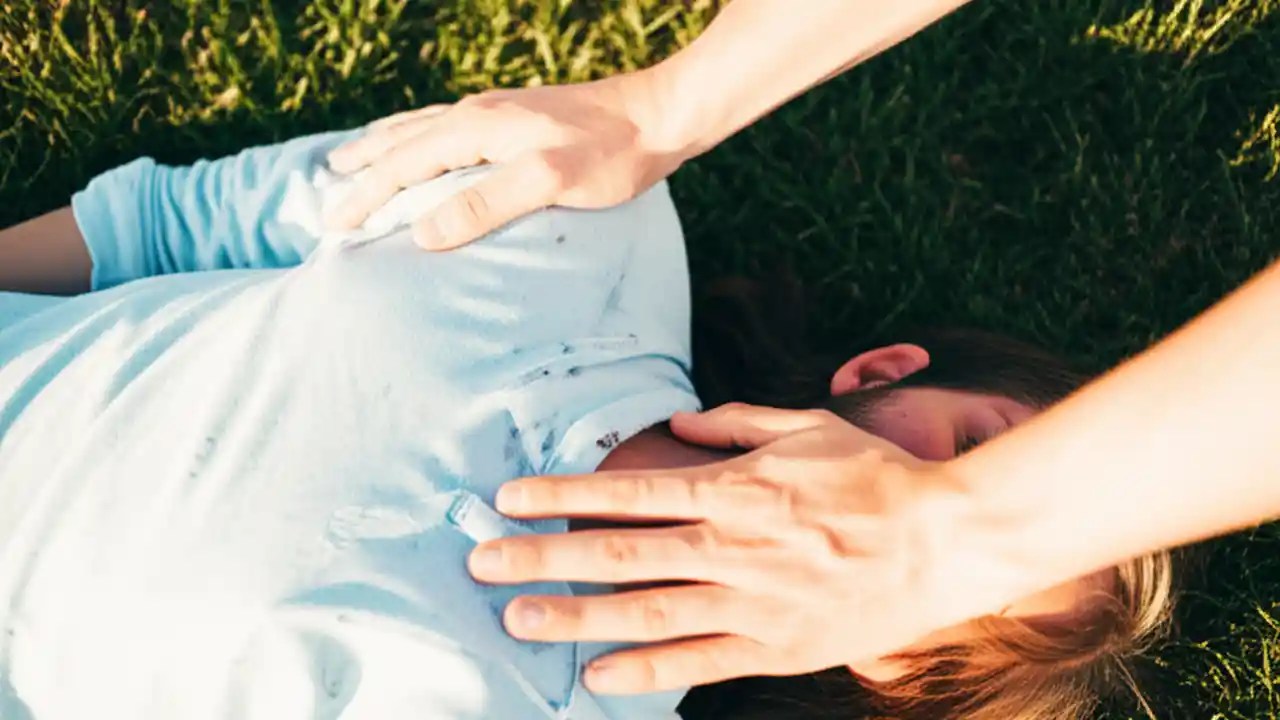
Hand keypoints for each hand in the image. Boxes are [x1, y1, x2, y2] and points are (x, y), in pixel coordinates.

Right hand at [325, 72, 685, 249]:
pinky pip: (446, 124)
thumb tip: (422, 232)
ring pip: (420, 127)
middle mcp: (477, 112)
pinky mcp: (515, 115)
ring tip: (351, 161)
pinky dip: (418, 135)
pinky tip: (424, 142)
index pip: (403, 165)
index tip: (334, 226)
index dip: (366, 197)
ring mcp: (496, 110)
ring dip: (383, 147)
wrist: (659, 114)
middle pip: (402, 142)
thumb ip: (487, 204)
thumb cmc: (611, 155)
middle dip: (362, 172)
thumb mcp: (550, 182)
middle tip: (326, 199)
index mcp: (476, 127)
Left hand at [468, 404, 1038, 693]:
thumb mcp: (807, 426)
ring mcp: (751, 602)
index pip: (627, 490)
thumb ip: (735, 424)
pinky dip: (646, 671)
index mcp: (733, 488)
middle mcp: (729, 546)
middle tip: (480, 564)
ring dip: (574, 617)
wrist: (947, 541)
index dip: (561, 494)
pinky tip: (597, 676)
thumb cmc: (876, 477)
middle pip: (617, 554)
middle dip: (541, 557)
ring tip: (516, 620)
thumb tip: (678, 425)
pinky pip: (698, 661)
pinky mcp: (775, 646)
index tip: (508, 499)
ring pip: (645, 612)